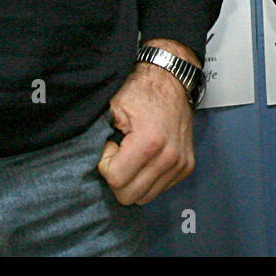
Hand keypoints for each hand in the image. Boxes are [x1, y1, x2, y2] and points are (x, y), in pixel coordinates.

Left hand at [97, 40, 195, 205]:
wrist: (172, 79)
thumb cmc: (141, 90)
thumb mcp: (113, 107)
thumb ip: (99, 135)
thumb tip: (88, 159)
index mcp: (149, 142)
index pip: (116, 180)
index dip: (106, 164)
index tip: (110, 145)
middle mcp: (169, 158)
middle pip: (130, 196)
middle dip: (118, 177)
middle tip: (119, 152)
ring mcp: (180, 164)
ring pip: (145, 197)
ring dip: (134, 180)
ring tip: (133, 154)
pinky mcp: (187, 166)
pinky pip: (160, 189)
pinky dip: (149, 178)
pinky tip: (146, 157)